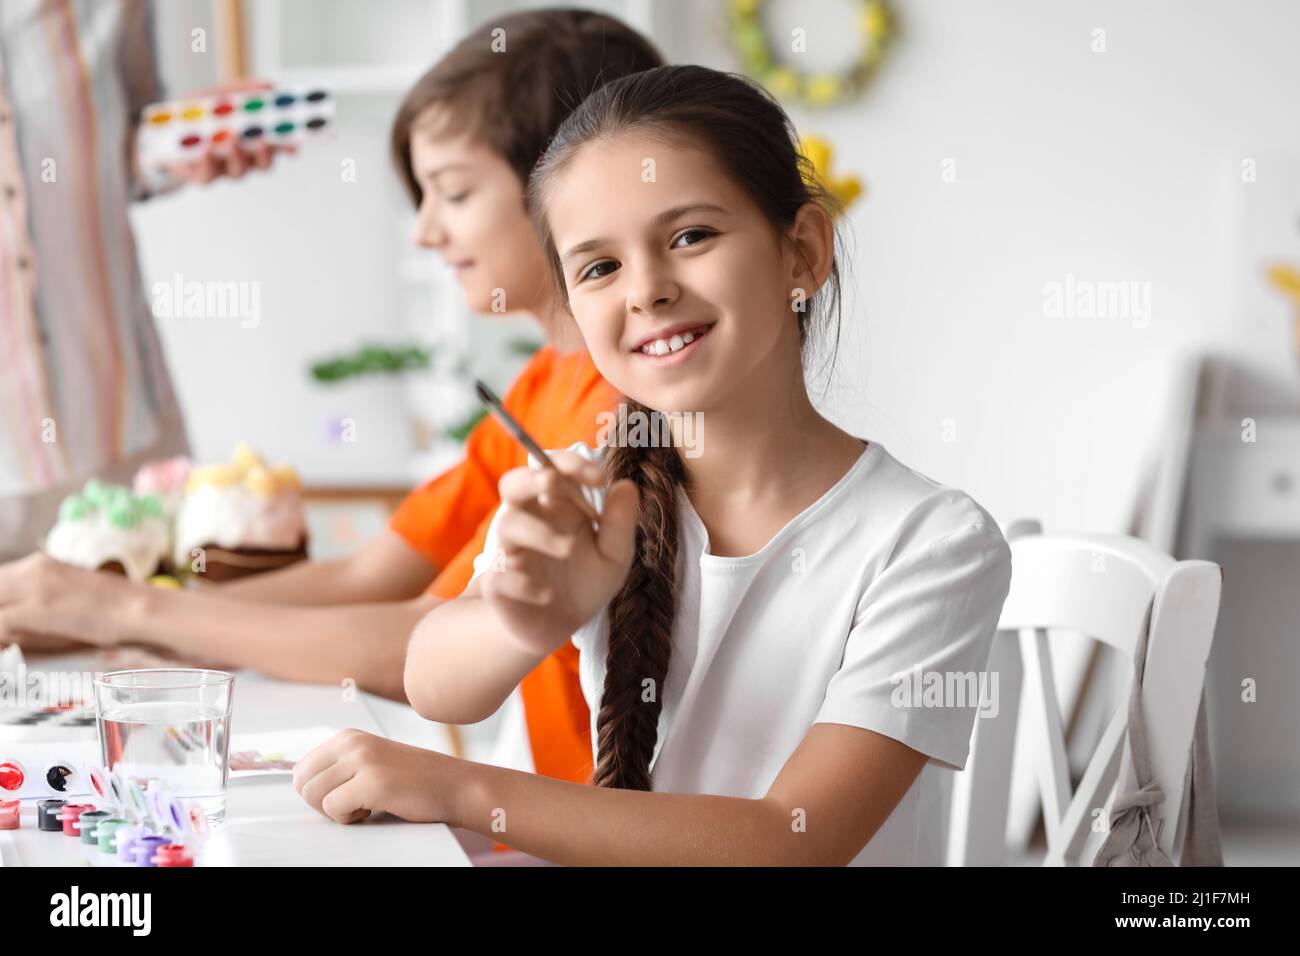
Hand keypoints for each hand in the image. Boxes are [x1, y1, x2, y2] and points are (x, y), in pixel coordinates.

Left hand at [0, 552, 124, 647]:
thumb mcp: (68, 595)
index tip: (6, 625)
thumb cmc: (111, 609)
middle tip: (7, 637)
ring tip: (9, 645)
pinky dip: (3, 640)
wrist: (139, 609)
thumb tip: (10, 625)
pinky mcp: (38, 608)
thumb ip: (36, 600)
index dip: (0, 604)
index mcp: (39, 564)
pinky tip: (11, 651)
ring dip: (1, 627)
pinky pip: (0, 623)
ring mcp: (34, 586)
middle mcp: (32, 569)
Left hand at [158, 81, 295, 184]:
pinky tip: (204, 149)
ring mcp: (223, 170)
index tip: (293, 141)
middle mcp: (242, 159)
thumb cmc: (195, 116)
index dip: (288, 146)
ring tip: (230, 141)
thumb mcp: (219, 97)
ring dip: (237, 156)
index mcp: (250, 142)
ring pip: (239, 172)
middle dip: (265, 154)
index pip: (276, 147)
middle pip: (263, 165)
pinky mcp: (201, 176)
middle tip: (261, 140)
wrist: (161, 132)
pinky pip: (208, 175)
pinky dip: (207, 162)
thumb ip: (243, 92)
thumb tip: (269, 85)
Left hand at [293, 729, 465, 824]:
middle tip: (351, 804)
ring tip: (366, 805)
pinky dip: (350, 818)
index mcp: (348, 736)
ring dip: (337, 811)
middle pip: (302, 783)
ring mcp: (362, 760)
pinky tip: (374, 809)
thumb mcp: (370, 762)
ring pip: (314, 796)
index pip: (300, 769)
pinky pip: (333, 809)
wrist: (455, 786)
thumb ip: (338, 768)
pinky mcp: (372, 781)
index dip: (317, 792)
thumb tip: (300, 786)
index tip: (343, 796)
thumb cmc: (415, 781)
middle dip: (321, 803)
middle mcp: (352, 742)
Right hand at [480, 450, 638, 654]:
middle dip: (532, 477)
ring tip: (567, 548)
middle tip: (554, 481)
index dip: (570, 464)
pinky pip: (497, 576)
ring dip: (538, 532)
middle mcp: (528, 522)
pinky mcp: (499, 587)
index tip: (599, 478)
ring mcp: (510, 553)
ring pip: (507, 524)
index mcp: (556, 508)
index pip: (553, 469)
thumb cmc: (585, 583)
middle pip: (514, 483)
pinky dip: (521, 583)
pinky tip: (545, 594)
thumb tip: (626, 485)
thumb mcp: (613, 556)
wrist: (560, 629)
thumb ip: (620, 523)